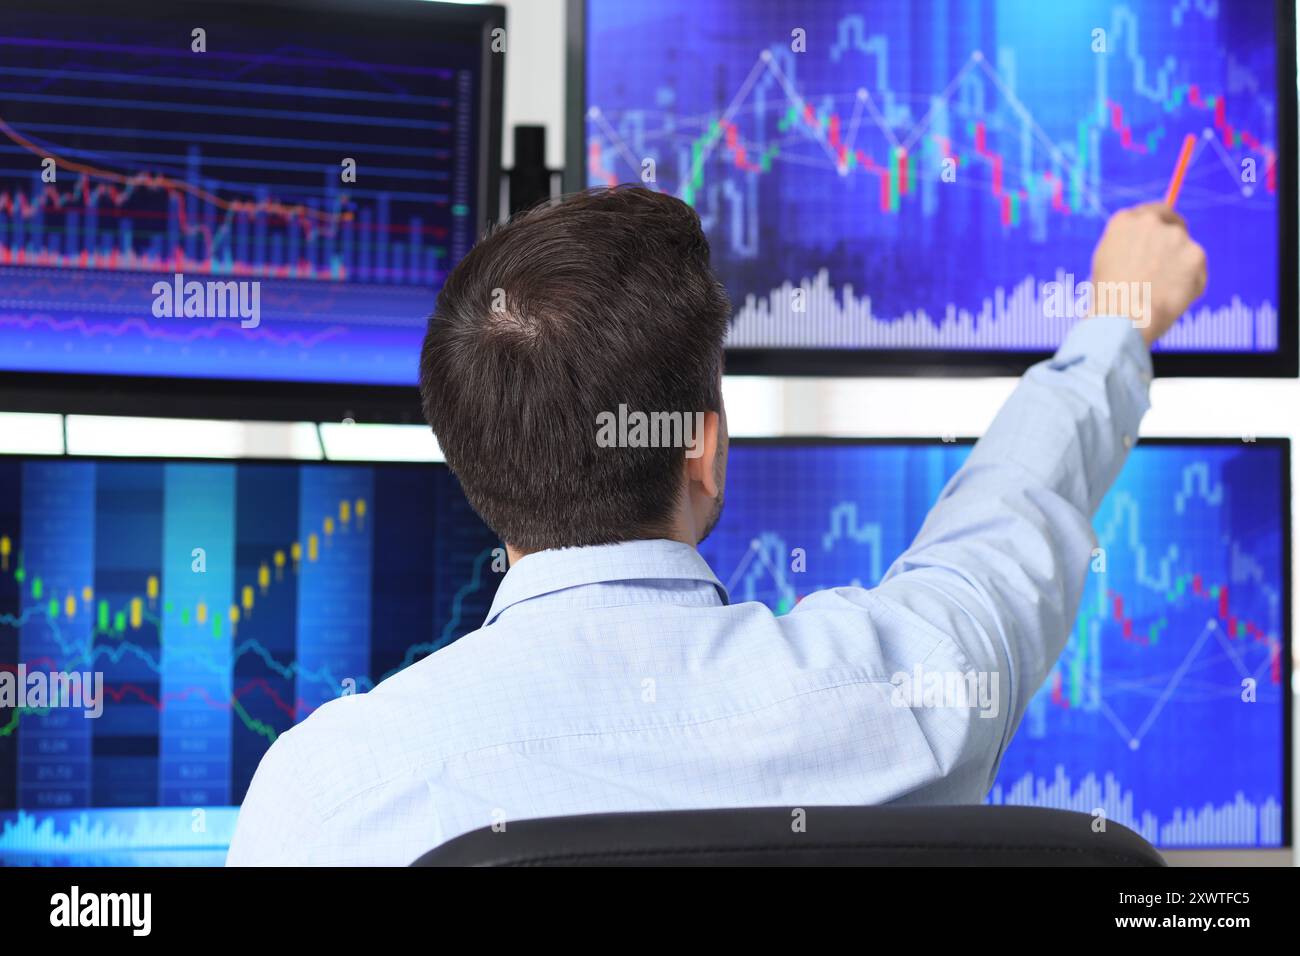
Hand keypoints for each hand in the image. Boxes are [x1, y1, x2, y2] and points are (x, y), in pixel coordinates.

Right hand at [1089, 202, 1206, 345]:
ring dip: (1179, 266)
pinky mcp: (1197, 255)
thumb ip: (1129, 244)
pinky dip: (1189, 284)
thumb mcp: (1107, 260)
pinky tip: (1171, 299)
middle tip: (1165, 268)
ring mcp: (1177, 236)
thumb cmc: (1109, 296)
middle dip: (1172, 243)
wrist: (1124, 317)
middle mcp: (1152, 221)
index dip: (1157, 227)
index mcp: (1125, 220)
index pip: (1150, 212)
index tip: (1159, 240)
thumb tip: (1146, 245)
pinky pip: (1197, 270)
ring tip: (1159, 293)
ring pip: (1185, 249)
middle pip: (1173, 224)